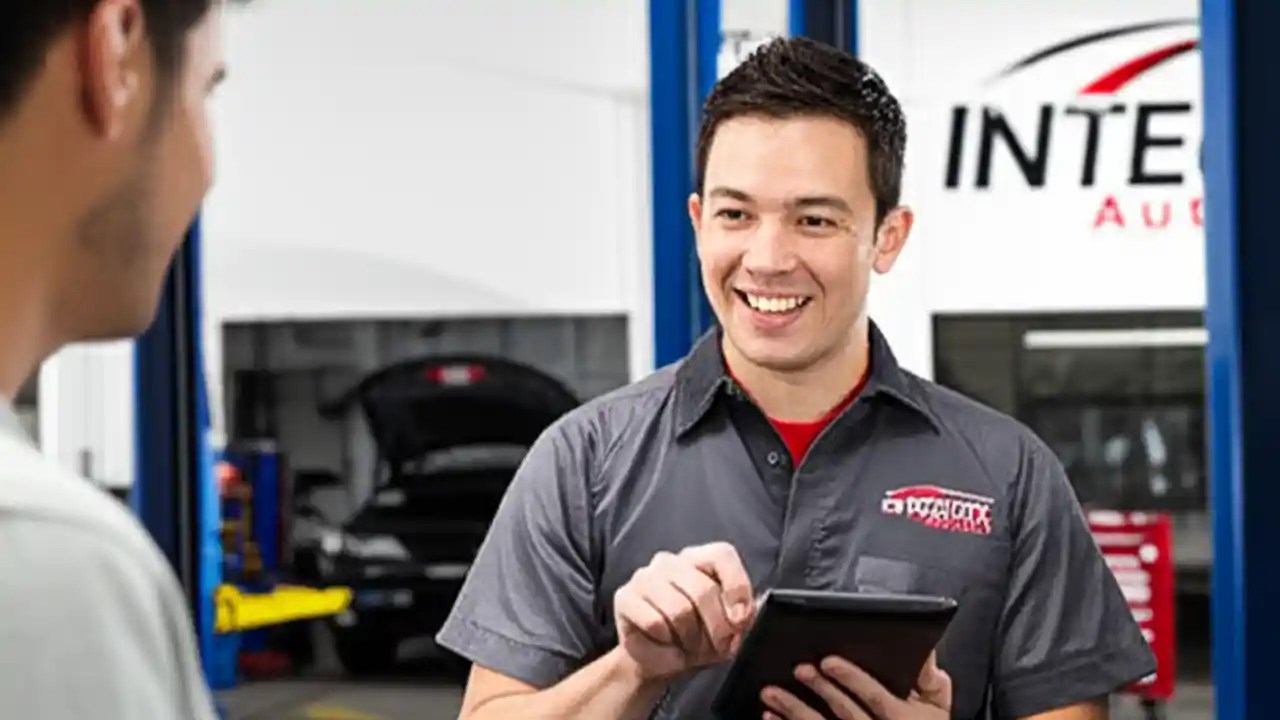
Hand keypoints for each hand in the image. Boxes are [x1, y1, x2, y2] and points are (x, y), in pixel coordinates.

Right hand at [613, 542, 755, 680]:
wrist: (658, 663)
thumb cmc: (696, 639)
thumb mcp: (729, 630)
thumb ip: (741, 617)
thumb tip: (739, 615)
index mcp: (699, 559)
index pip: (722, 555)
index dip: (737, 587)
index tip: (740, 620)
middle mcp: (670, 561)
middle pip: (703, 589)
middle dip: (716, 627)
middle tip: (718, 646)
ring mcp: (645, 576)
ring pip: (679, 609)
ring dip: (690, 639)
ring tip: (689, 645)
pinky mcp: (625, 597)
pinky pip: (655, 623)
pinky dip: (666, 644)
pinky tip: (665, 644)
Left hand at [761, 651, 951, 719]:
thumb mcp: (936, 704)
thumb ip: (930, 677)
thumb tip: (923, 647)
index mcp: (901, 718)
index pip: (875, 698)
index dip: (852, 679)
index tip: (828, 661)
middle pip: (845, 713)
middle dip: (820, 689)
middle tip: (799, 669)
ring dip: (793, 711)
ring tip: (770, 693)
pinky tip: (769, 717)